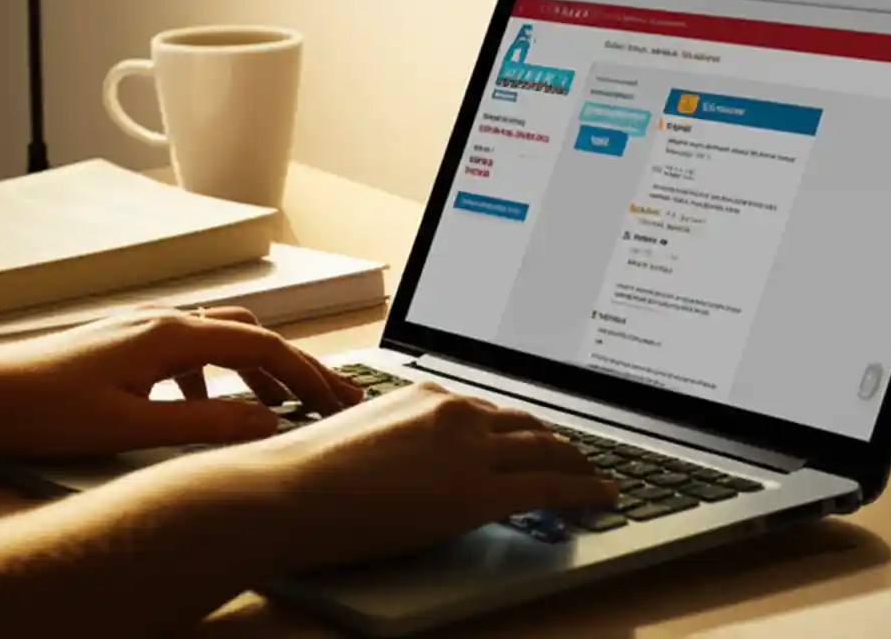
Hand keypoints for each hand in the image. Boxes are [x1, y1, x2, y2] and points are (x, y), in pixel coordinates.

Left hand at [0, 306, 362, 458]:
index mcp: (173, 335)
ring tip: (286, 403)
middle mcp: (165, 321)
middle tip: (332, 395)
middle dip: (296, 366)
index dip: (307, 375)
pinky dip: (218, 375)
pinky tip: (211, 405)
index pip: (262, 349)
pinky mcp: (129, 345)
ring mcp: (146, 330)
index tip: (338, 398)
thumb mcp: (134, 426)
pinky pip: (191, 351)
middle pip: (252, 336)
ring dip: (261, 369)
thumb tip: (268, 423)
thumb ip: (207, 424)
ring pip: (224, 339)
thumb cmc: (44, 409)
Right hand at [234, 382, 618, 569]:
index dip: (525, 428)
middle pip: (530, 423)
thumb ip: (411, 436)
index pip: (495, 409)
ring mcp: (470, 448)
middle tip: (579, 457)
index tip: (538, 438)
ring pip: (548, 449)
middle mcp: (457, 411)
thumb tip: (430, 459)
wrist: (288, 494)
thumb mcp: (369, 434)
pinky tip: (602, 495)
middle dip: (560, 441)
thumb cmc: (311, 473)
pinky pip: (550, 486)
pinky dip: (585, 489)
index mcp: (429, 395)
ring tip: (595, 476)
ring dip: (577, 463)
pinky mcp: (477, 490)